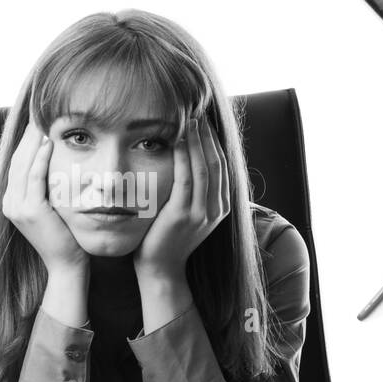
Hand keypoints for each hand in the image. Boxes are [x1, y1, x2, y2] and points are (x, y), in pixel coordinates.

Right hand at [1, 121, 86, 275]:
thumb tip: (56, 166)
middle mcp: (10, 203)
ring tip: (42, 120)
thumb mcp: (52, 209)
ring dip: (33, 141)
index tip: (37, 122)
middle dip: (28, 136)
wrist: (66, 266)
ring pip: (23, 165)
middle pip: (17, 160)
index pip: (17, 164)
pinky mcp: (30, 211)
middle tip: (38, 113)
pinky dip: (40, 158)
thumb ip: (48, 190)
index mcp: (12, 202)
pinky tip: (49, 142)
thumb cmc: (66, 238)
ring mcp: (17, 207)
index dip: (26, 142)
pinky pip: (34, 177)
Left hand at [133, 117, 228, 281]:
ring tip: (190, 119)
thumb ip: (194, 190)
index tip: (204, 121)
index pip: (222, 166)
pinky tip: (179, 138)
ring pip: (205, 167)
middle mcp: (216, 209)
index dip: (215, 142)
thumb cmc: (167, 237)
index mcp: (221, 207)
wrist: (160, 269)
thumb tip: (189, 161)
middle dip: (208, 136)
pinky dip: (185, 155)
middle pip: (217, 162)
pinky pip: (187, 177)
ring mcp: (202, 212)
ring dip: (198, 140)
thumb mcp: (188, 211)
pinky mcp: (184, 214)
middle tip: (198, 112)